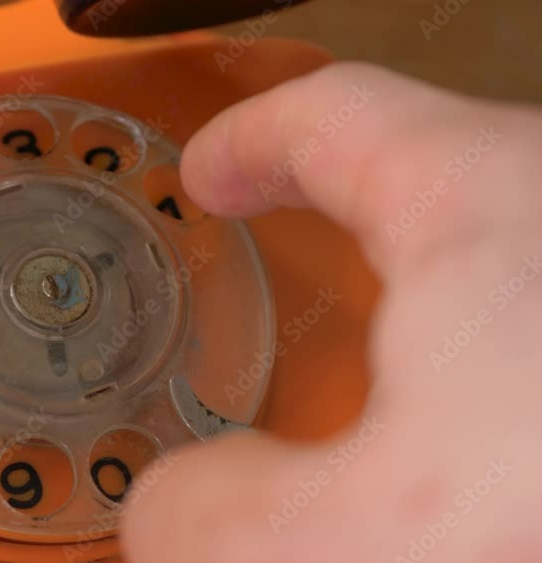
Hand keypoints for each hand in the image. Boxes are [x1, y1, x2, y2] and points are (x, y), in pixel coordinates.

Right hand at [123, 62, 541, 561]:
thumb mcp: (360, 539)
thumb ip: (213, 513)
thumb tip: (176, 509)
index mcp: (490, 205)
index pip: (331, 115)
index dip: (245, 143)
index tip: (207, 175)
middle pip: (416, 169)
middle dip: (331, 207)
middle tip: (276, 249)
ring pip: (483, 248)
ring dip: (412, 287)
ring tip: (366, 361)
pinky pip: (517, 324)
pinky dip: (477, 360)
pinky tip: (461, 439)